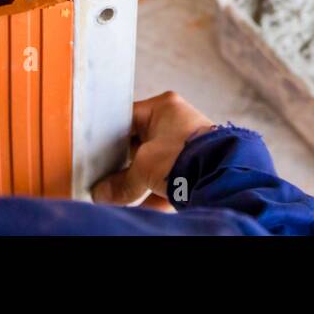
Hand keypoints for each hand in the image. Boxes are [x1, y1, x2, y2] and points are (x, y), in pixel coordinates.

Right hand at [91, 91, 213, 206]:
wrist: (220, 176)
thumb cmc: (184, 157)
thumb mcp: (143, 167)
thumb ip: (120, 182)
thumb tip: (102, 194)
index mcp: (163, 107)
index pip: (125, 118)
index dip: (107, 138)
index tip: (93, 155)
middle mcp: (176, 121)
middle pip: (139, 143)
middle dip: (122, 165)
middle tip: (104, 178)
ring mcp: (186, 144)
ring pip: (152, 164)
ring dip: (136, 181)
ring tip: (116, 195)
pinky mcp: (194, 166)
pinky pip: (167, 179)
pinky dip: (153, 193)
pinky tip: (137, 206)